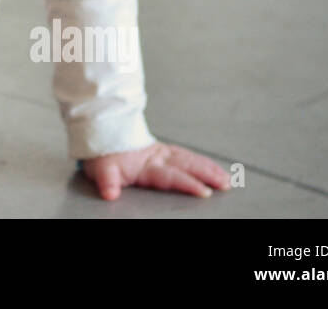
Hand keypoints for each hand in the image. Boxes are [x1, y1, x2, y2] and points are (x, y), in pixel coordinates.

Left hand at [80, 141, 229, 200]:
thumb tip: (109, 194)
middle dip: (207, 175)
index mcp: (145, 165)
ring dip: (209, 169)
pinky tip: (214, 169)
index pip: (170, 176)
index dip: (187, 183)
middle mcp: (158, 157)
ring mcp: (163, 152)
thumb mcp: (99, 169)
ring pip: (190, 159)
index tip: (204, 192)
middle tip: (225, 185)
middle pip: (186, 166)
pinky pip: (187, 155)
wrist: (103, 134)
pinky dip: (203, 162)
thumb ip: (107, 181)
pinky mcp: (165, 151)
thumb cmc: (103, 155)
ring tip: (227, 179)